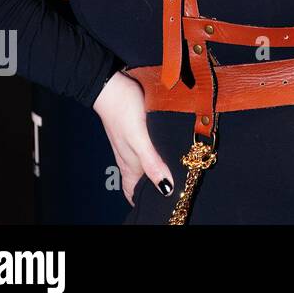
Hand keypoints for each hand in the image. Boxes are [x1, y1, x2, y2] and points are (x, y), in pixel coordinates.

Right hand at [93, 70, 174, 205]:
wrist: (111, 85)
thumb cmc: (123, 111)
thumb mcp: (140, 140)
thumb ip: (152, 163)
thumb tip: (166, 189)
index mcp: (130, 165)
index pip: (134, 193)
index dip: (146, 201)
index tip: (163, 206)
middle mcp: (131, 158)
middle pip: (143, 180)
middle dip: (157, 187)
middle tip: (180, 190)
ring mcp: (134, 144)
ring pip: (147, 164)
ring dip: (161, 169)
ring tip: (182, 171)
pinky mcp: (139, 131)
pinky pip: (150, 149)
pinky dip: (160, 153)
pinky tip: (172, 149)